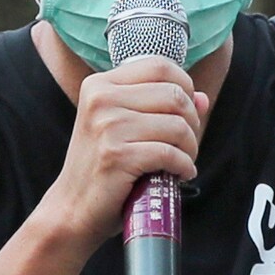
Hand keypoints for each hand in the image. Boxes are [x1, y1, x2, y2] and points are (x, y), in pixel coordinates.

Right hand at [34, 56, 204, 250]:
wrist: (73, 208)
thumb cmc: (104, 167)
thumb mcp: (126, 128)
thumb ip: (162, 107)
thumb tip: (202, 97)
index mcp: (100, 84)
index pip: (160, 66)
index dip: (185, 87)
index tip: (184, 113)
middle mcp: (101, 99)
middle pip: (175, 95)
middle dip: (192, 122)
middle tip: (185, 144)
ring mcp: (107, 126)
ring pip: (178, 125)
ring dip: (190, 148)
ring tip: (182, 161)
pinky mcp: (117, 155)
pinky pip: (171, 154)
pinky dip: (184, 167)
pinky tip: (179, 175)